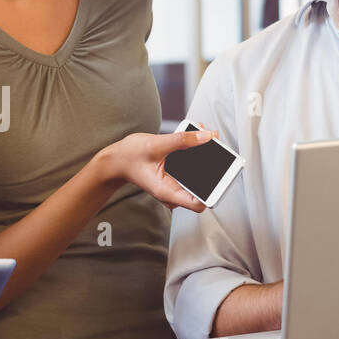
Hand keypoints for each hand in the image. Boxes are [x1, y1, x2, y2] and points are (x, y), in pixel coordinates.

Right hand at [101, 129, 218, 210]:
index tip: (222, 174)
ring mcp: (175, 184)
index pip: (199, 203)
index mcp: (167, 192)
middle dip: (212, 165)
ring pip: (199, 174)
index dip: (213, 192)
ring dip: (204, 155)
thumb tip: (207, 137)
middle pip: (203, 186)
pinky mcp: (176, 175)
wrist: (116, 159)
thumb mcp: (155, 145)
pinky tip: (194, 136)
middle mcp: (174, 191)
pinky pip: (191, 166)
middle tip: (214, 144)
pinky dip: (195, 152)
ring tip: (203, 135)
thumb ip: (182, 140)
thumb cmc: (129, 157)